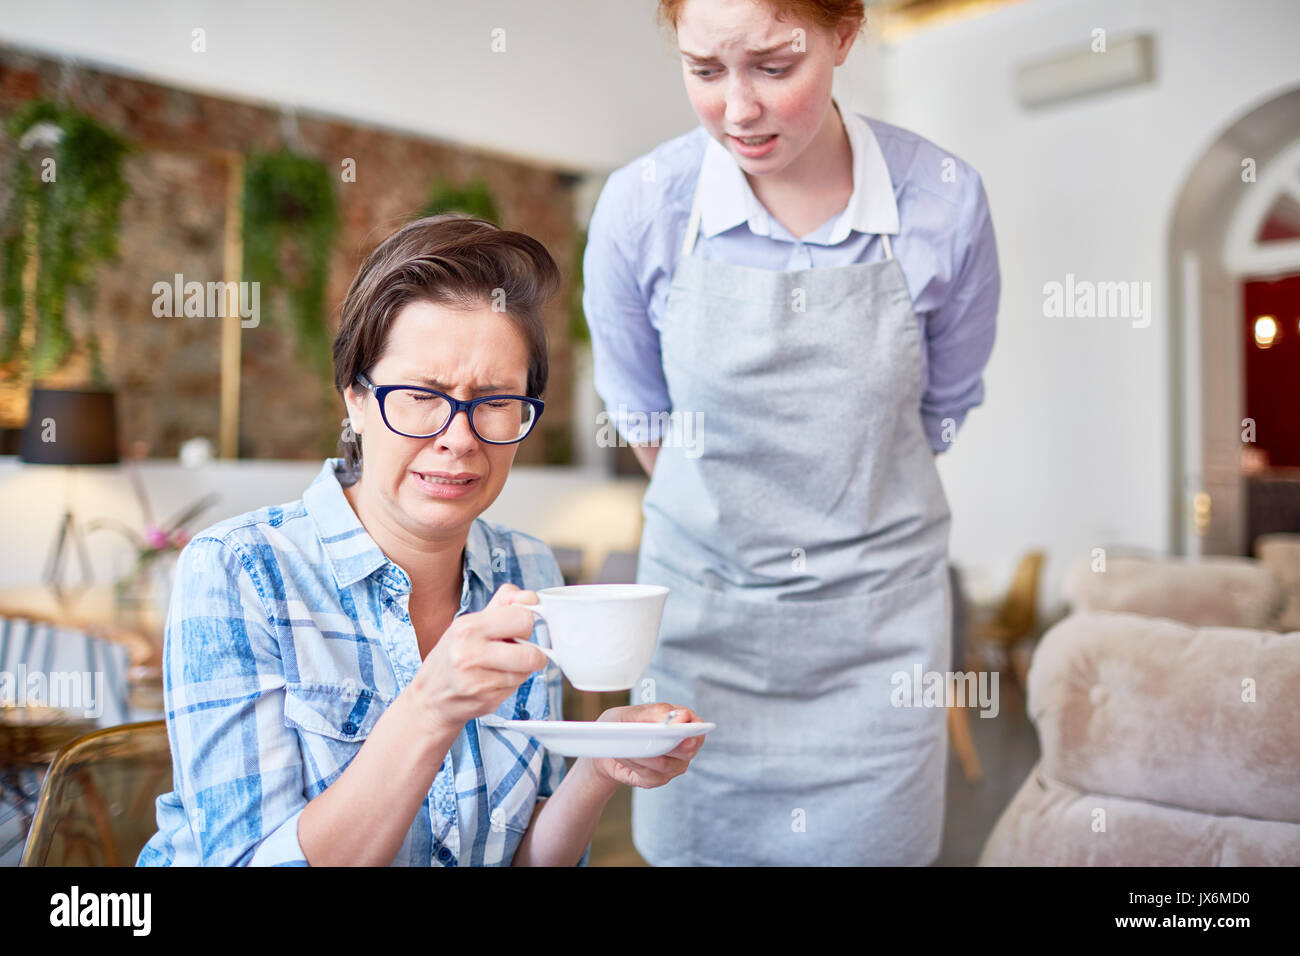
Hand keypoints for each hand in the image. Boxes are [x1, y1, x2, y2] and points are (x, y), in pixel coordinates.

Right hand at [406, 583, 548, 737]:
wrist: (430, 698)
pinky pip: (517, 687)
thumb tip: (529, 597)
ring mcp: (477, 680)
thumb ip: (501, 605)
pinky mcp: (487, 700)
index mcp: (467, 627)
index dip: (526, 623)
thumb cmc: (451, 658)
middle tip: (518, 650)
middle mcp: (469, 653)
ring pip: (526, 672)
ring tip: (501, 666)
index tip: (519, 628)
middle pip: (531, 653)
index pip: (522, 618)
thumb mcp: (468, 624)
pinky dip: (511, 684)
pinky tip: (494, 680)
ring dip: (521, 670)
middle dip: (531, 652)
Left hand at [589, 703, 705, 788]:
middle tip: (650, 739)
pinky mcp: (658, 779)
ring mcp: (673, 765)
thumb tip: (679, 716)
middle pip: (686, 750)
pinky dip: (634, 764)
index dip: (689, 728)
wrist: (607, 746)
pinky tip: (625, 756)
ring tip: (628, 744)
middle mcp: (683, 745)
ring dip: (643, 754)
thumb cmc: (622, 725)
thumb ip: (654, 713)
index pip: (696, 726)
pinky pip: (649, 774)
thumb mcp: (631, 713)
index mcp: (682, 721)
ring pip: (665, 764)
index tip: (675, 727)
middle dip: (667, 744)